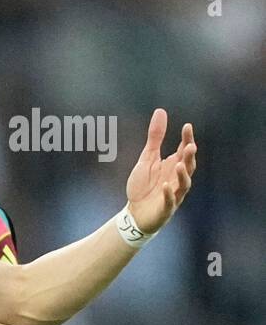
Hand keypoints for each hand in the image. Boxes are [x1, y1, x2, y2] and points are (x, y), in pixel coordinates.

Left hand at [126, 109, 196, 234]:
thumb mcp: (147, 158)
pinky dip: (168, 195)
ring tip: (179, 164)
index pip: (185, 150)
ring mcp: (173, 194)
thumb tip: (160, 111)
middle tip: (190, 146)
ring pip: (183, 184)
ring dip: (182, 175)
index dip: (187, 139)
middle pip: (188, 166)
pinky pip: (169, 202)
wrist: (134, 213)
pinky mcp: (165, 209)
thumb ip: (155, 137)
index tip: (187, 126)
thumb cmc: (143, 185)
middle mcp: (176, 179)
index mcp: (174, 165)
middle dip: (190, 157)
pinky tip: (164, 187)